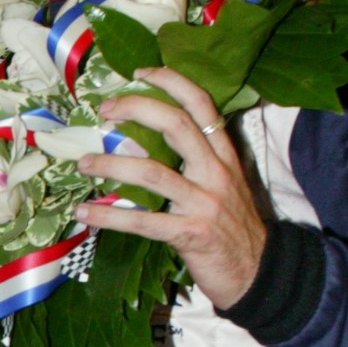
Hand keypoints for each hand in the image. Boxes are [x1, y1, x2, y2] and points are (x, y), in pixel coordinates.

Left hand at [74, 67, 267, 307]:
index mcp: (224, 157)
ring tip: (84, 163)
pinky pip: (144, 221)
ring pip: (153, 172)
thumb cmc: (233, 228)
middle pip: (176, 126)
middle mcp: (216, 173)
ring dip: (112, 164)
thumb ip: (195, 162)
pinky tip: (85, 213)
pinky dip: (110, 216)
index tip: (140, 72)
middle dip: (137, 109)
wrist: (263, 274)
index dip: (172, 82)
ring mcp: (204, 204)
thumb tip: (139, 142)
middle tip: (104, 111)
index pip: (202, 105)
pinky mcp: (191, 235)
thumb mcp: (224, 185)